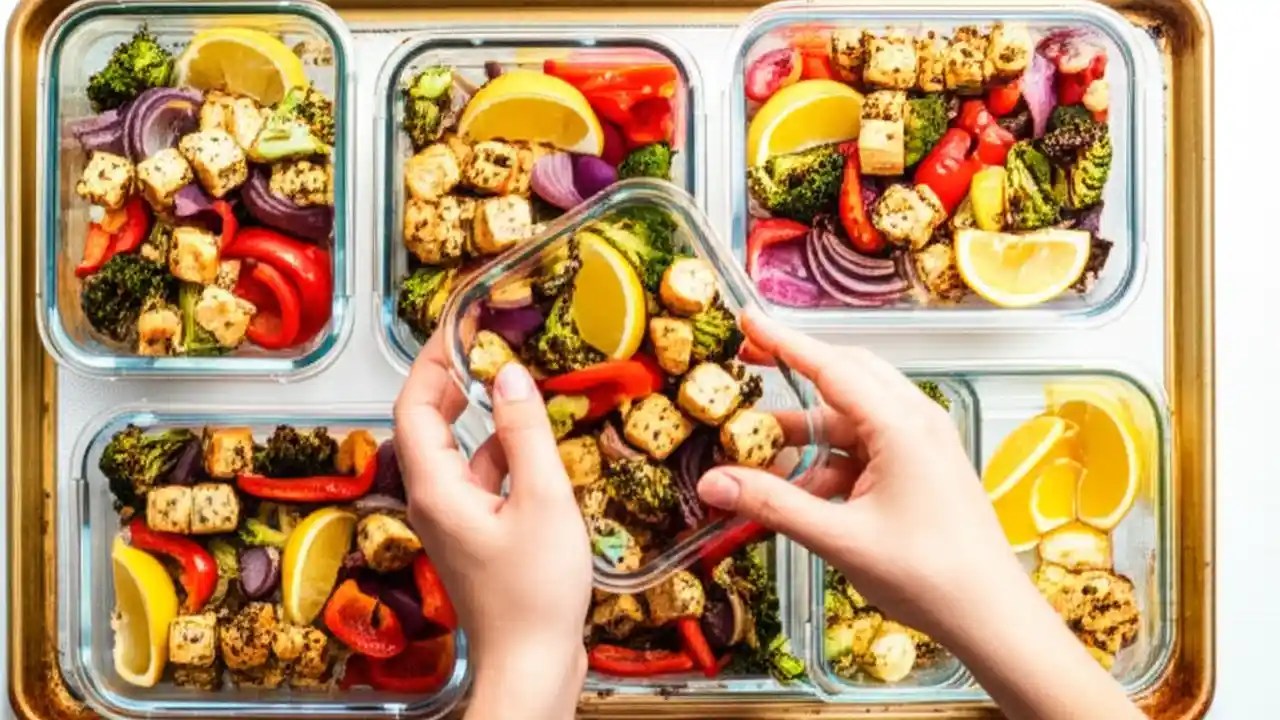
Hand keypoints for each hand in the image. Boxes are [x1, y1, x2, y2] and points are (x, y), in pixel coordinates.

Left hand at [395, 336, 589, 719]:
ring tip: (515, 385)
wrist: (533, 667)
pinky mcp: (478, 538)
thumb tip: (508, 376)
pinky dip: (502, 453)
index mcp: (436, 489)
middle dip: (453, 380)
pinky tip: (535, 446)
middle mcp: (434, 503)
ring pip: (458, 454)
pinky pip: (481, 480)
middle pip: (429, 425)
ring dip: (482, 417)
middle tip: (483, 344)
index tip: (458, 327)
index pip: (415, 406)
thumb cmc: (534, 596)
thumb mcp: (542, 500)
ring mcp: (454, 522)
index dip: (432, 361)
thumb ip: (524, 433)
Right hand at [698, 309, 1018, 636]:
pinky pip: (864, 445)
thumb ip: (772, 505)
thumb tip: (713, 483)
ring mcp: (920, 444)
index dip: (783, 340)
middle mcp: (914, 422)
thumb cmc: (930, 576)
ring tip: (758, 447)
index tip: (747, 317)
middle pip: (844, 376)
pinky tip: (798, 487)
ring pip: (851, 415)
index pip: (831, 365)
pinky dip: (828, 457)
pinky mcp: (919, 468)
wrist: (990, 616)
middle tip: (747, 361)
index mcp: (901, 425)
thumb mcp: (840, 539)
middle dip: (794, 369)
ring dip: (806, 427)